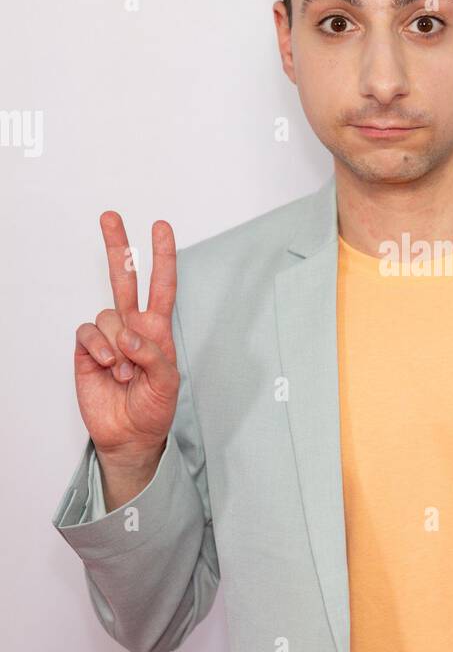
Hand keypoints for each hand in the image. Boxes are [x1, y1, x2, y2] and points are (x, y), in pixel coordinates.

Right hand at [73, 213, 179, 466]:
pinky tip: (105, 364)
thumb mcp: (167, 383)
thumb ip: (153, 356)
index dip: (163, 256)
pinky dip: (98, 347)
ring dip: (117, 344)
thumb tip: (130, 335)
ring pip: (108, 314)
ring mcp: (108, 337)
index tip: (161, 228)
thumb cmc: (154, 407)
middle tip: (110, 216)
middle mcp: (132, 326)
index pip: (162, 285)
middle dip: (118, 246)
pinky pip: (88, 332)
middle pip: (125, 278)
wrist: (129, 435)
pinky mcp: (87, 350)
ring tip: (124, 371)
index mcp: (158, 329)